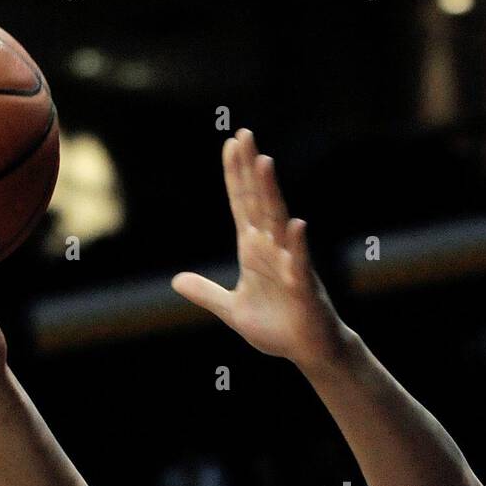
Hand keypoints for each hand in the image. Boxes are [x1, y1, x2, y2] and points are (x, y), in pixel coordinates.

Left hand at [172, 129, 344, 371]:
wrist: (309, 351)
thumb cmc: (277, 328)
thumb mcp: (232, 310)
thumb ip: (206, 293)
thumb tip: (176, 281)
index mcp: (254, 250)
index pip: (242, 204)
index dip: (235, 175)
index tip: (231, 143)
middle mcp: (272, 249)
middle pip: (259, 202)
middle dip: (250, 169)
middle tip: (244, 134)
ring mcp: (290, 263)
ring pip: (278, 222)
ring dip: (271, 193)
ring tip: (263, 162)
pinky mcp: (304, 286)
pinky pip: (300, 262)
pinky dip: (297, 245)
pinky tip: (295, 224)